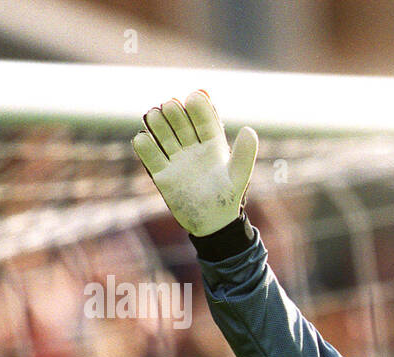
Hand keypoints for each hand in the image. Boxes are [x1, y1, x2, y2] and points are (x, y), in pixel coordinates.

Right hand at [132, 90, 257, 236]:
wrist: (212, 224)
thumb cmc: (228, 198)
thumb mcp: (238, 176)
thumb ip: (244, 154)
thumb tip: (250, 130)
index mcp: (213, 145)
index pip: (205, 121)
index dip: (199, 108)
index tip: (193, 96)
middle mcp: (193, 148)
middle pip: (181, 124)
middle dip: (175, 113)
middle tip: (170, 105)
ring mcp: (177, 159)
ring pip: (163, 135)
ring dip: (157, 123)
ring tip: (154, 114)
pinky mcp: (163, 174)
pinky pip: (151, 156)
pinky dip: (145, 146)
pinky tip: (143, 139)